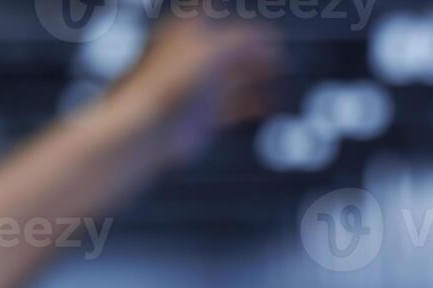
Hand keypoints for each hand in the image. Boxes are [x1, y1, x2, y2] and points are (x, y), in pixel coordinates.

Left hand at [107, 16, 281, 166]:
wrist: (153, 128)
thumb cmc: (166, 84)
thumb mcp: (213, 49)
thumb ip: (245, 41)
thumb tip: (269, 39)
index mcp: (187, 31)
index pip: (216, 15)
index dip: (237, 18)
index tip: (262, 26)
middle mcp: (194, 58)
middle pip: (232, 48)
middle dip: (256, 50)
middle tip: (278, 51)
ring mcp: (200, 87)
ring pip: (237, 77)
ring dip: (259, 76)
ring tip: (279, 74)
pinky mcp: (206, 115)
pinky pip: (236, 106)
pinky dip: (254, 105)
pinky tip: (267, 103)